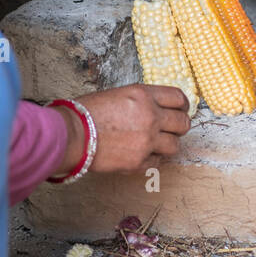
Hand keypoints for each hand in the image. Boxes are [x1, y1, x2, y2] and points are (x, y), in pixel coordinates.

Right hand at [51, 84, 191, 176]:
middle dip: (180, 126)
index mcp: (144, 95)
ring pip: (175, 145)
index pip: (178, 98)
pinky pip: (158, 162)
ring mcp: (147, 140)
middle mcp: (150, 116)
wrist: (72, 134)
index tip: (180, 110)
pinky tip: (142, 154)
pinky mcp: (140, 161)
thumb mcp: (118, 95)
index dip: (182, 105)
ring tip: (156, 143)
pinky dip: (153, 159)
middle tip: (173, 129)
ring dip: (168, 144)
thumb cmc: (87, 112)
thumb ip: (141, 101)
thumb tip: (156, 109)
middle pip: (183, 123)